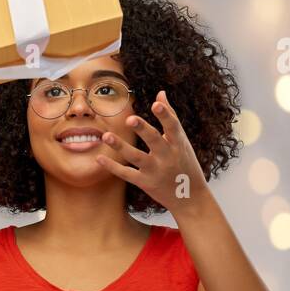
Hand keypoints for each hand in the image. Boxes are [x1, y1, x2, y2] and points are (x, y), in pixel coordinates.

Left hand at [96, 90, 208, 214]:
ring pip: (136, 157)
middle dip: (143, 130)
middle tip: (130, 119)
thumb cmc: (185, 163)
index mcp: (178, 144)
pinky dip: (112, 167)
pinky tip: (99, 157)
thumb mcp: (182, 141)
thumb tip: (161, 93)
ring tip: (106, 136)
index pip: (172, 126)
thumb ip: (170, 116)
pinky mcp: (145, 183)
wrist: (190, 197)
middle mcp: (167, 156)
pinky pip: (126, 174)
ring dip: (120, 146)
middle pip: (154, 140)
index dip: (165, 115)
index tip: (156, 103)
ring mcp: (155, 170)